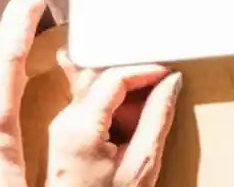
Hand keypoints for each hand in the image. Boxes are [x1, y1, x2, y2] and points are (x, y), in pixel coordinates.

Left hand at [47, 49, 181, 186]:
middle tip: (159, 97)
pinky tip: (127, 131)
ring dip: (125, 99)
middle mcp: (64, 120)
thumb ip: (158, 117)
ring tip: (141, 125)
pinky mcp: (65, 133)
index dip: (145, 70)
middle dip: (135, 84)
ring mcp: (61, 126)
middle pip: (103, 78)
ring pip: (98, 91)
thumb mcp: (142, 163)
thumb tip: (171, 83)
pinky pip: (92, 106)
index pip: (114, 76)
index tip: (168, 72)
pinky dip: (115, 110)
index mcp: (80, 126)